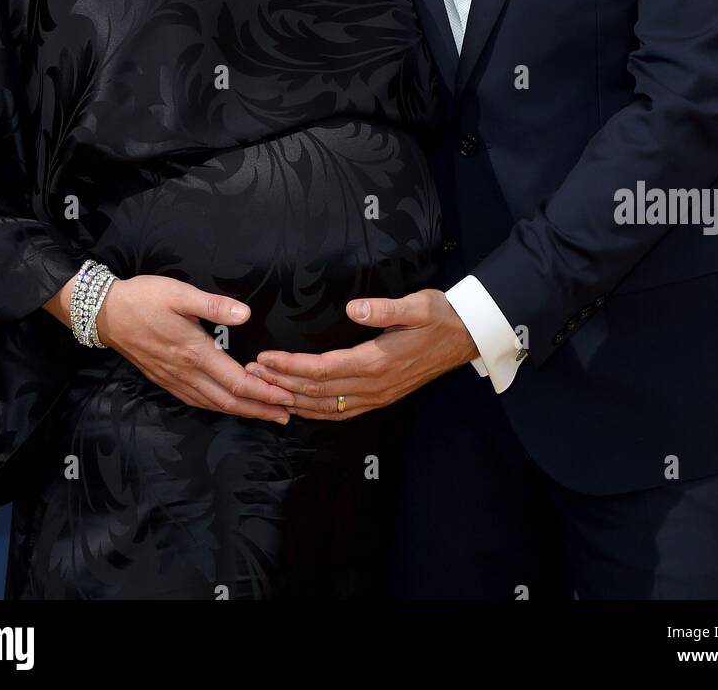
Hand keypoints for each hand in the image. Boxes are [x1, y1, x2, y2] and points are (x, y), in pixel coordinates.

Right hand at [92, 275, 295, 421]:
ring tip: (265, 414)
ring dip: (242, 411)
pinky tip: (226, 406)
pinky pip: (196, 401)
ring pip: (213, 404)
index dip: (264, 392)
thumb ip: (214, 305)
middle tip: (286, 415)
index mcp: (194, 353)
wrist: (105, 313)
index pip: (236, 381)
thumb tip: (246, 314)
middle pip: (228, 400)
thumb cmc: (144, 298)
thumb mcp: (180, 293)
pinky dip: (218, 407)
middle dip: (260, 409)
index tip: (286, 397)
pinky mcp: (164, 380)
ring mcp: (173, 380)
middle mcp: (186, 373)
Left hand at [245, 288, 477, 419]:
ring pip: (327, 407)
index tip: (263, 358)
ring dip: (293, 400)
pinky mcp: (382, 397)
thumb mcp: (417, 305)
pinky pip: (342, 411)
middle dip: (281, 384)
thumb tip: (354, 308)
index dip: (290, 366)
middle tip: (249, 374)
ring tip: (264, 389)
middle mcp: (375, 385)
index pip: (322, 369)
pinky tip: (299, 405)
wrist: (467, 337)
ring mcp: (379, 395)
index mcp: (377, 361)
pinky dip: (315, 410)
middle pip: (318, 392)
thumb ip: (384, 309)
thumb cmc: (441, 316)